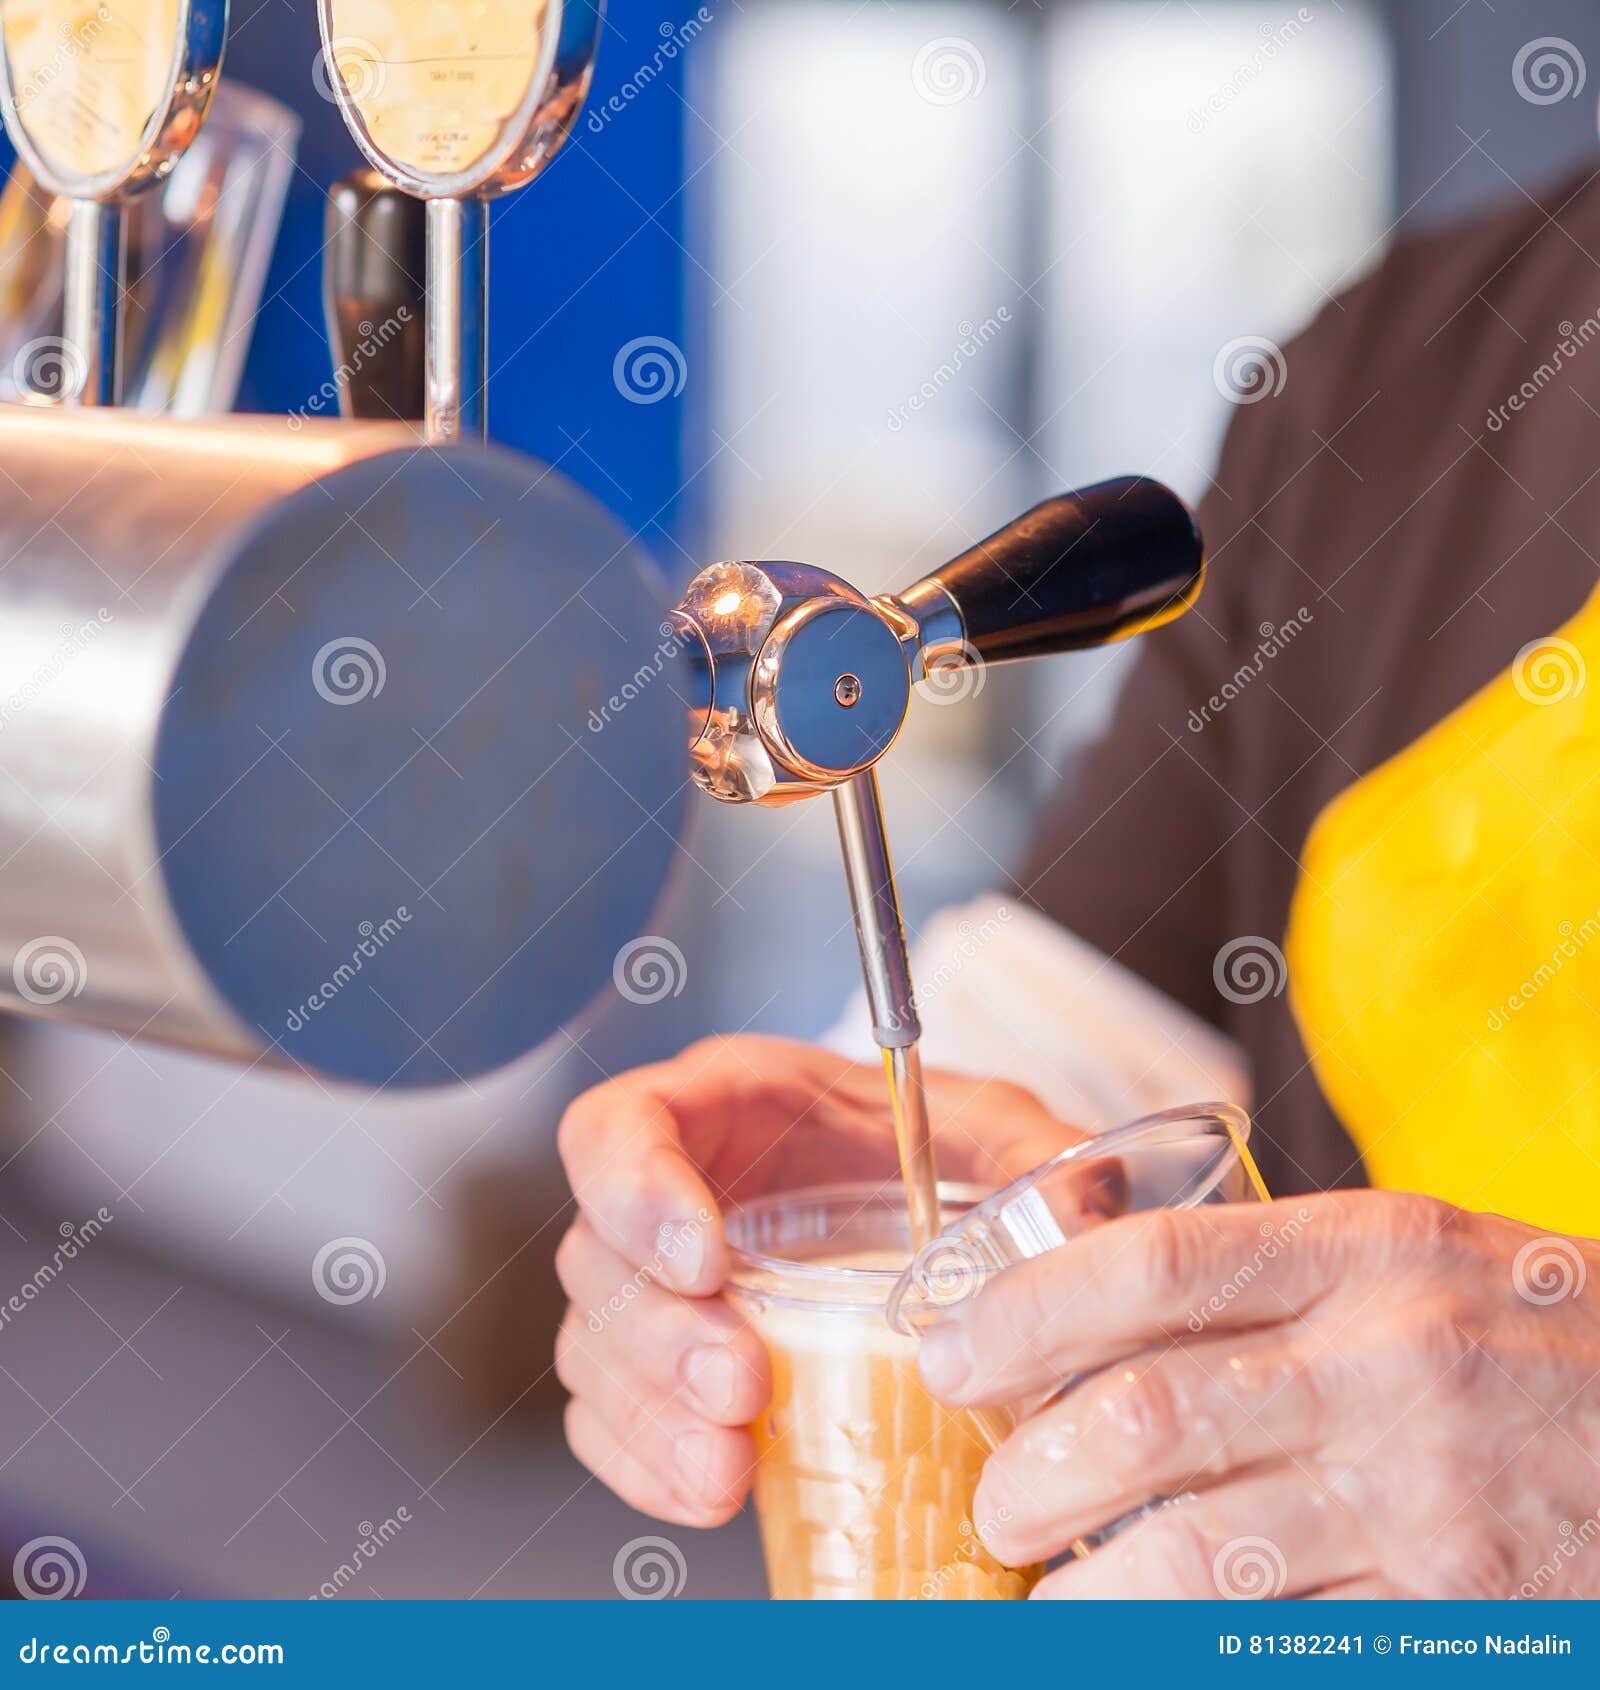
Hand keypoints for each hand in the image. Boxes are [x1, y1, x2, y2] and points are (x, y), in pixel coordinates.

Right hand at [554, 1034, 1079, 1526]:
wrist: (921, 1206)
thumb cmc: (932, 1149)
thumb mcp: (994, 1129)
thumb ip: (1038, 1152)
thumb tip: (1092, 1209)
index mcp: (722, 1106)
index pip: (615, 1129)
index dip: (635, 1190)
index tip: (706, 1258)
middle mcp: (674, 1191)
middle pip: (597, 1256)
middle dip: (658, 1332)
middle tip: (742, 1385)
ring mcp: (661, 1286)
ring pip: (594, 1349)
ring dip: (651, 1415)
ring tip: (731, 1465)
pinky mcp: (667, 1369)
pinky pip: (610, 1421)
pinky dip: (648, 1465)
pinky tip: (715, 1492)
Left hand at [917, 1189, 1599, 1598]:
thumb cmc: (1531, 1335)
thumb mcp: (1414, 1257)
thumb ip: (1270, 1277)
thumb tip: (1084, 1318)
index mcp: (1369, 1251)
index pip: (1153, 1266)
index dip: (1024, 1314)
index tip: (948, 1355)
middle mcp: (1391, 1364)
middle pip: (1146, 1416)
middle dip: (1031, 1474)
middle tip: (995, 1504)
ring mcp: (1427, 1498)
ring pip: (1194, 1559)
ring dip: (1085, 1592)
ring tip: (1048, 1596)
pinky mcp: (1454, 1612)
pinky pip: (1276, 1645)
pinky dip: (1183, 1650)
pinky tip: (1143, 1638)